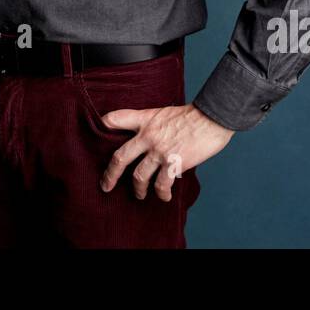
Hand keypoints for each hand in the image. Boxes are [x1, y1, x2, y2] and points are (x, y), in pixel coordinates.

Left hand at [97, 103, 233, 200]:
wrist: (212, 117)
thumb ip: (151, 124)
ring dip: (138, 189)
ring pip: (139, 176)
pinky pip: (162, 184)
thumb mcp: (164, 112)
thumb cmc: (192, 115)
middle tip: (106, 186)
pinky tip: (164, 197)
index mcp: (145, 120)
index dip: (104, 124)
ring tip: (139, 195)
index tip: (97, 134)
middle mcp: (148, 136)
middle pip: (121, 157)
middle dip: (111, 175)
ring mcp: (160, 150)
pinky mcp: (174, 162)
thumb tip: (146, 141)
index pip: (116, 119)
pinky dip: (161, 193)